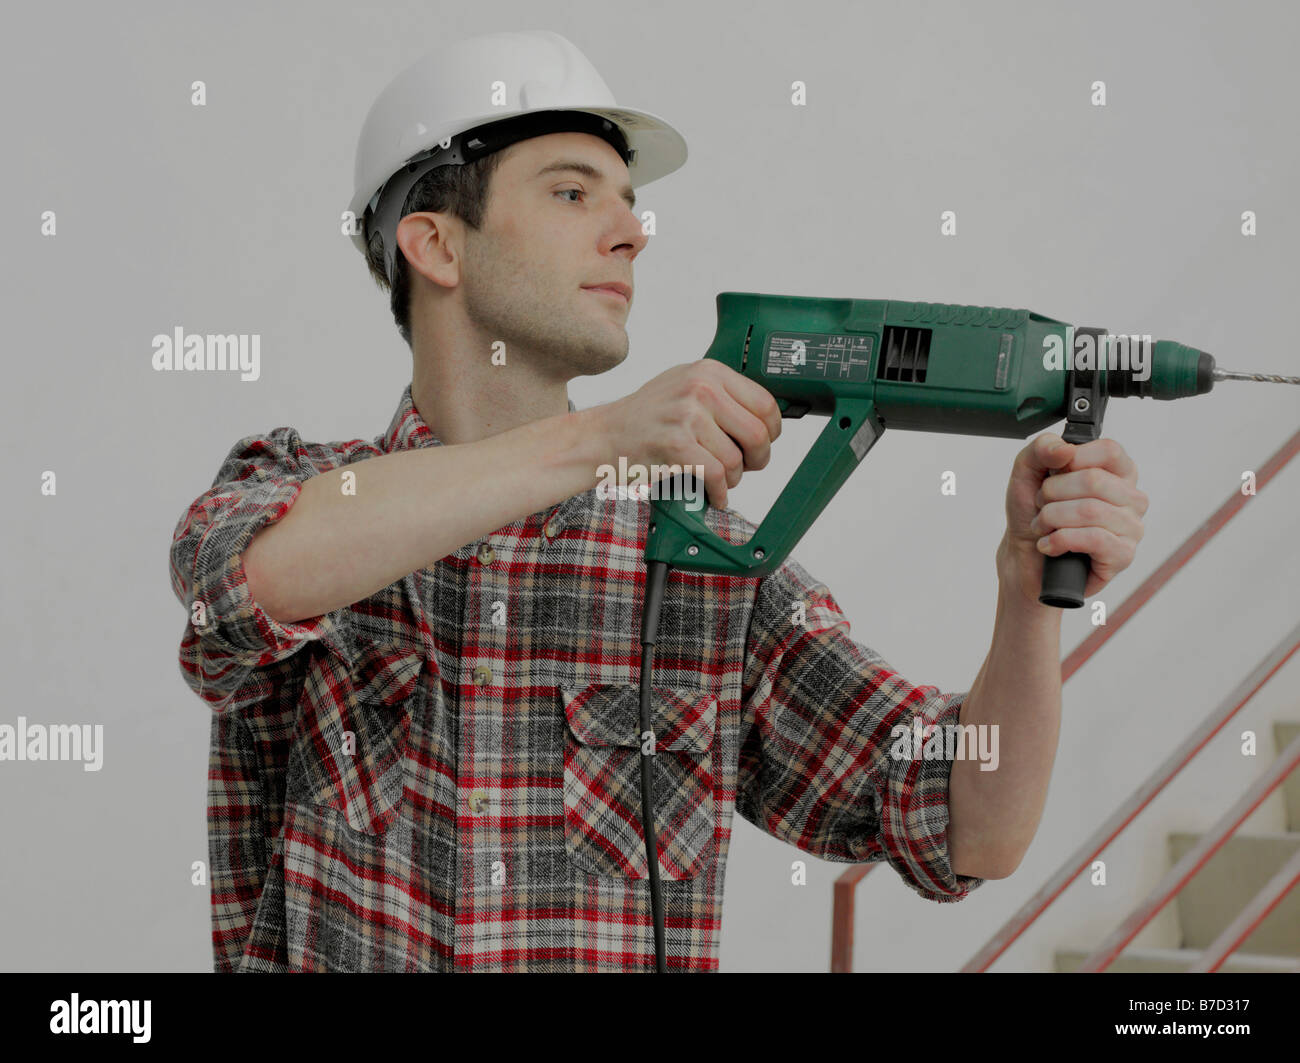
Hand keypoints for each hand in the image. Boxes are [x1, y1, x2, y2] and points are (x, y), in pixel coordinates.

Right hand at [592, 361, 781, 509]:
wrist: (603, 436)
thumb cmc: (644, 418)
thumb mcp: (684, 387)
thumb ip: (722, 395)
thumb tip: (765, 418)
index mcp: (708, 371)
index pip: (765, 403)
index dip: (771, 432)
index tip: (761, 445)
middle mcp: (701, 388)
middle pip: (758, 433)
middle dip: (757, 460)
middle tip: (745, 468)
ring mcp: (687, 416)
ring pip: (736, 460)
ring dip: (731, 479)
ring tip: (716, 479)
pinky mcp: (676, 445)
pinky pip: (716, 476)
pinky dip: (718, 493)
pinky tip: (713, 495)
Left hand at [1000, 433, 1148, 600]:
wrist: (1024, 556)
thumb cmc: (1033, 512)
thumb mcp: (1027, 471)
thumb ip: (1043, 448)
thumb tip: (1066, 449)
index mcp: (1117, 471)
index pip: (1109, 450)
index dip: (1073, 459)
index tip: (1053, 473)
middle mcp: (1130, 497)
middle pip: (1094, 480)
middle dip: (1053, 493)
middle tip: (1042, 505)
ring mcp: (1131, 527)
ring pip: (1090, 510)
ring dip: (1052, 518)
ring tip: (1042, 526)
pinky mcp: (1123, 555)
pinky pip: (1094, 539)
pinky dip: (1060, 540)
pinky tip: (1050, 545)